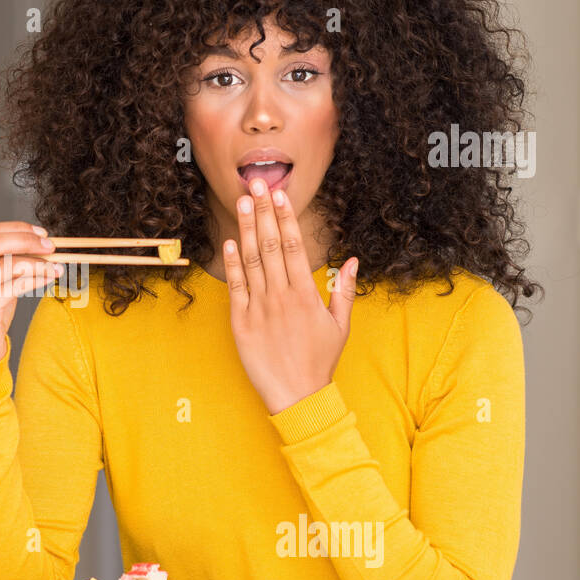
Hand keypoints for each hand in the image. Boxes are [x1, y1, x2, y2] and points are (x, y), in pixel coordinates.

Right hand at [0, 221, 65, 365]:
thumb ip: (3, 259)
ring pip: (6, 265)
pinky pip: (14, 286)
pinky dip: (35, 279)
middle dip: (26, 240)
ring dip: (37, 263)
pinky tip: (47, 279)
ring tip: (55, 267)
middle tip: (50, 246)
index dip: (15, 229)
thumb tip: (37, 241)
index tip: (39, 233)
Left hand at [222, 181, 357, 414]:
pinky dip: (231, 264)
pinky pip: (234, 288)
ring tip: (241, 201)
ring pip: (251, 260)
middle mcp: (280, 296)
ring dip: (245, 229)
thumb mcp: (340, 326)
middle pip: (270, 245)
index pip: (294, 246)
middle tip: (256, 183)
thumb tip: (351, 259)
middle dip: (262, 211)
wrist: (297, 396)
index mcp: (305, 294)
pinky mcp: (240, 323)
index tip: (279, 194)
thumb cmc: (320, 361)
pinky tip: (229, 242)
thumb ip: (343, 290)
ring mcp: (258, 308)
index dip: (285, 217)